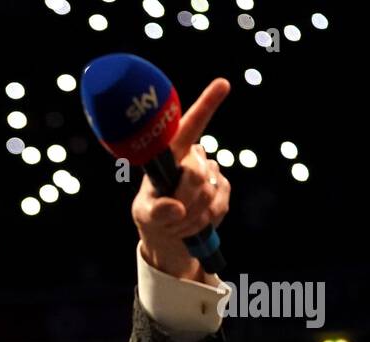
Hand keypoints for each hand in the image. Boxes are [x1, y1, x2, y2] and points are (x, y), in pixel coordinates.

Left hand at [133, 77, 231, 279]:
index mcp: (173, 152)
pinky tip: (192, 221)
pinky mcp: (224, 189)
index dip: (207, 104)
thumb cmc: (151, 212)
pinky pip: (218, 206)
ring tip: (177, 218)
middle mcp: (194, 157)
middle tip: (169, 212)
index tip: (223, 83)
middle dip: (181, 199)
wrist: (169, 230)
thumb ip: (156, 211)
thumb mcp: (146, 214)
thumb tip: (176, 209)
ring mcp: (212, 173)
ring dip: (189, 215)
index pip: (191, 126)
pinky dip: (203, 221)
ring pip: (206, 194)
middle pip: (195, 175)